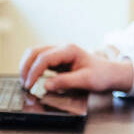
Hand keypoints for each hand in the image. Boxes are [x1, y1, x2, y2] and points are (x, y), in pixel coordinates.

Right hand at [19, 43, 133, 92]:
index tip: (29, 85)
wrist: (110, 73)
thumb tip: (46, 85)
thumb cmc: (101, 75)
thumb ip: (66, 82)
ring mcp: (58, 52)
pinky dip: (32, 68)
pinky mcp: (56, 59)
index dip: (34, 71)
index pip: (44, 58)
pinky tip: (31, 79)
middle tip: (23, 83)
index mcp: (69, 50)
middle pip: (35, 52)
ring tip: (25, 82)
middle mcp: (62, 48)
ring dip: (27, 66)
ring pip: (34, 54)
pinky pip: (39, 60)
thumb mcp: (86, 80)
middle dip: (26, 67)